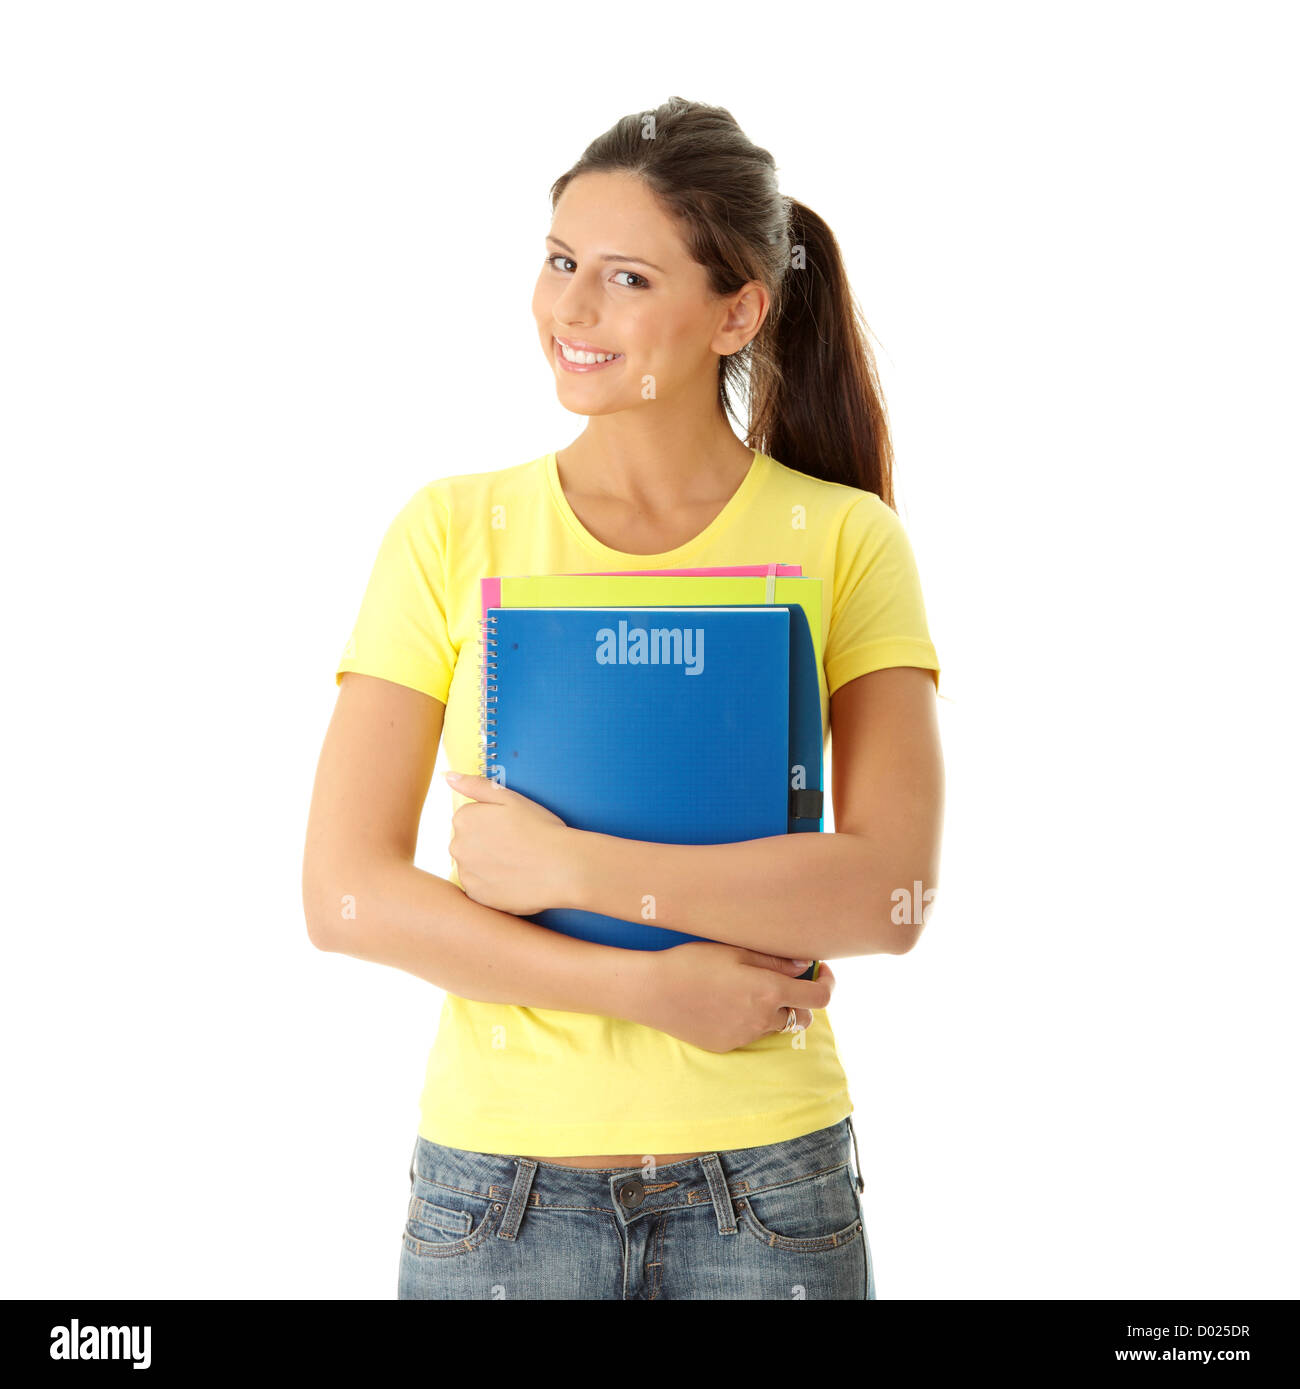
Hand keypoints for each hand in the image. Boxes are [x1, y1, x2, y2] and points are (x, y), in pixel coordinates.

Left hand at [444, 771, 575, 915]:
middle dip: (486, 844)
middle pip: (468, 843)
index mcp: (463, 819)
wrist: (562, 868)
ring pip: (473, 866)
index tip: (512, 828)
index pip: (470, 819)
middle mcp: (457, 846)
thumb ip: (475, 786)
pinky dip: (493, 885)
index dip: (493, 823)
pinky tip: (514, 880)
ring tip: (517, 864)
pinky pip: (480, 888)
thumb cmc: (540, 829)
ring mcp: (465, 873)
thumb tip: (448, 777)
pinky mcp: (477, 896)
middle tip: (517, 846)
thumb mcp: (510, 798)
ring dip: (488, 865)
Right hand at [634, 941, 834, 1052]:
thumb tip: (805, 965)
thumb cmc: (693, 962)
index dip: (827, 984)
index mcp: (769, 992)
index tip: (820, 972)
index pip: (819, 998)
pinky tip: (725, 1003)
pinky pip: (750, 1034)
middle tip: (785, 981)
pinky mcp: (727, 1046)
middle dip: (802, 1001)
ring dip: (774, 1011)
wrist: (653, 991)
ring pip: (775, 1027)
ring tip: (750, 991)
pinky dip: (749, 1020)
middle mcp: (762, 1019)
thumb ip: (775, 960)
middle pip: (802, 1018)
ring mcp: (744, 1036)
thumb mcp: (736, 951)